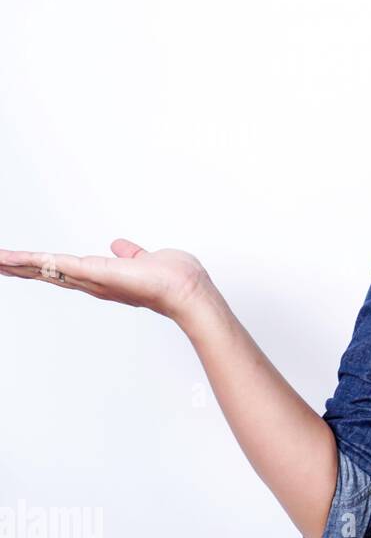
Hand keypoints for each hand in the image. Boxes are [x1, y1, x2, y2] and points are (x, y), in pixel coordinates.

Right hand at [0, 239, 212, 321]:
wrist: (187, 292)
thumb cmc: (175, 280)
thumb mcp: (147, 260)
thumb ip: (131, 254)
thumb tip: (121, 245)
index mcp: (103, 277)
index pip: (63, 270)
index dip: (40, 266)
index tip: (17, 263)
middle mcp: (93, 282)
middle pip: (48, 273)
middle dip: (20, 268)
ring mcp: (92, 279)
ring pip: (46, 269)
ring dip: (18, 265)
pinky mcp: (95, 273)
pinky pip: (58, 264)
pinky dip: (33, 261)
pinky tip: (11, 259)